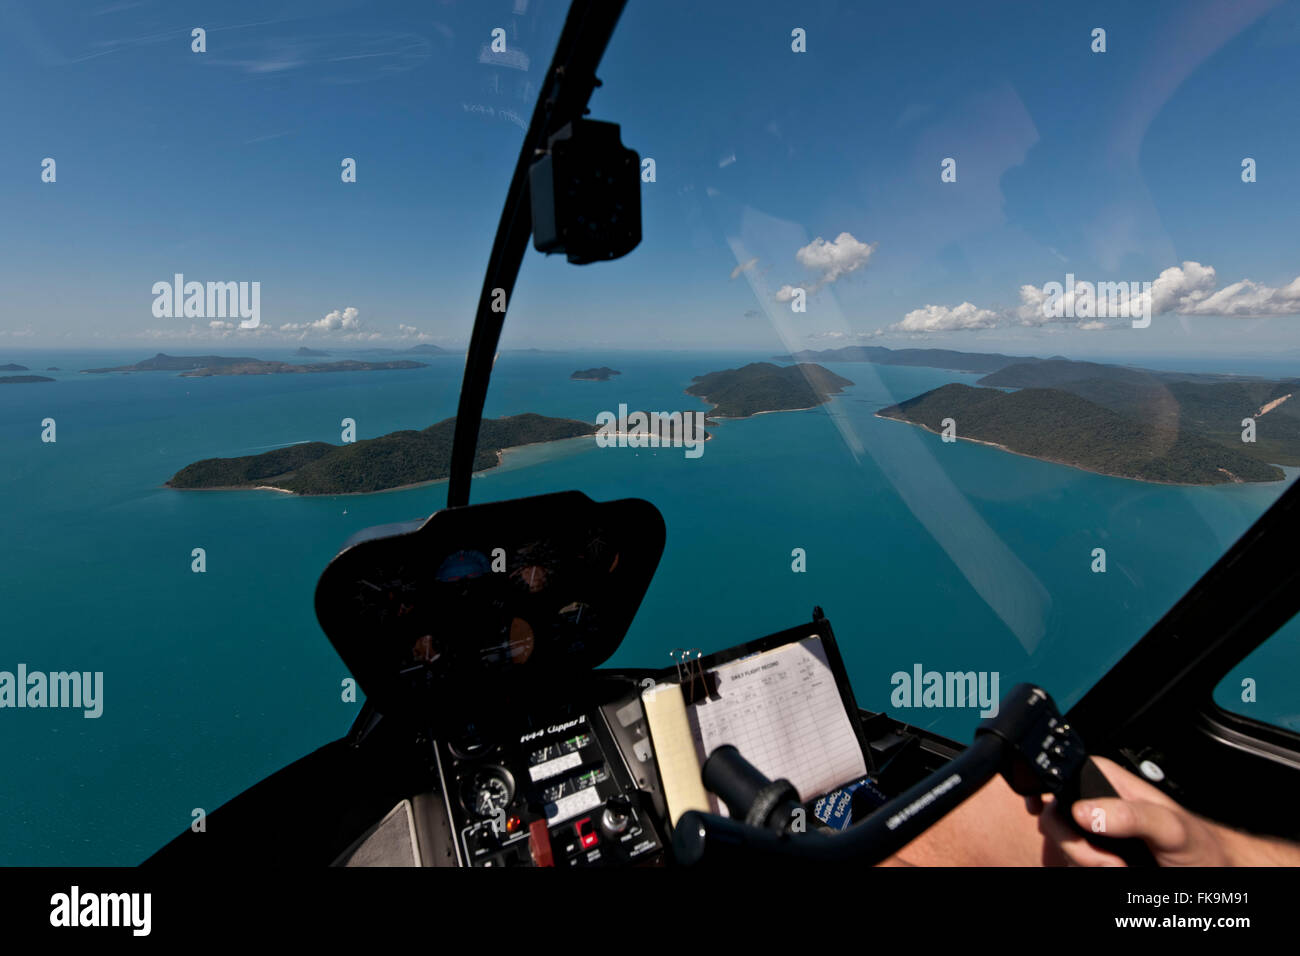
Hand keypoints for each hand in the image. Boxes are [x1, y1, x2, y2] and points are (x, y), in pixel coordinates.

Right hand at [1029, 756, 1288, 866]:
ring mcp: (1094, 835)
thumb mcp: (1171, 827)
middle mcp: (1097, 806)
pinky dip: (1085, 870)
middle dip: (1075, 843)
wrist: (1211, 878)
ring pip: (1061, 845)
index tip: (1043, 807)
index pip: (1067, 772)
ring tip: (1119, 868)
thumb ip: (1132, 815)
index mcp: (1110, 783)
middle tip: (1109, 861)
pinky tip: (1110, 871)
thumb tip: (1085, 811)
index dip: (1053, 787)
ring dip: (1084, 862)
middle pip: (1056, 816)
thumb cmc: (1199, 848)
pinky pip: (1072, 864)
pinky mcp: (1094, 859)